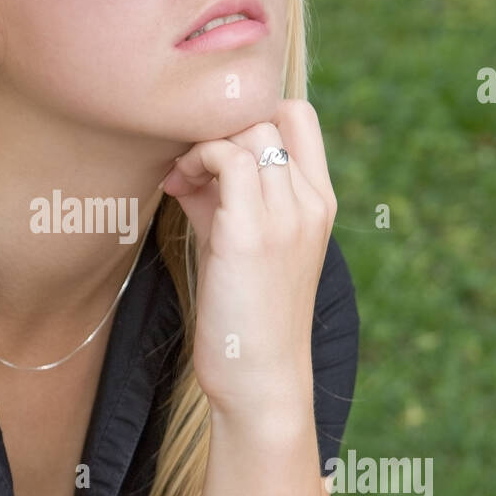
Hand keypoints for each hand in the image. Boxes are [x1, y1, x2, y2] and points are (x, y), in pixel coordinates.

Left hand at [159, 99, 337, 418]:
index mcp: (319, 202)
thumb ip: (225, 199)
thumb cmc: (247, 316)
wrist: (260, 379)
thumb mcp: (242, 244)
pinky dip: (195, 160)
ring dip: (203, 143)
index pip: (298, 117)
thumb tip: (190, 167)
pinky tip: (177, 188)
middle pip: (267, 115)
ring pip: (247, 130)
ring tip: (181, 179)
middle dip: (219, 128)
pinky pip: (226, 158)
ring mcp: (286, 216)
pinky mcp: (251, 233)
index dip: (251, 116)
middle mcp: (310, 203)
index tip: (215, 151)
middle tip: (188, 167)